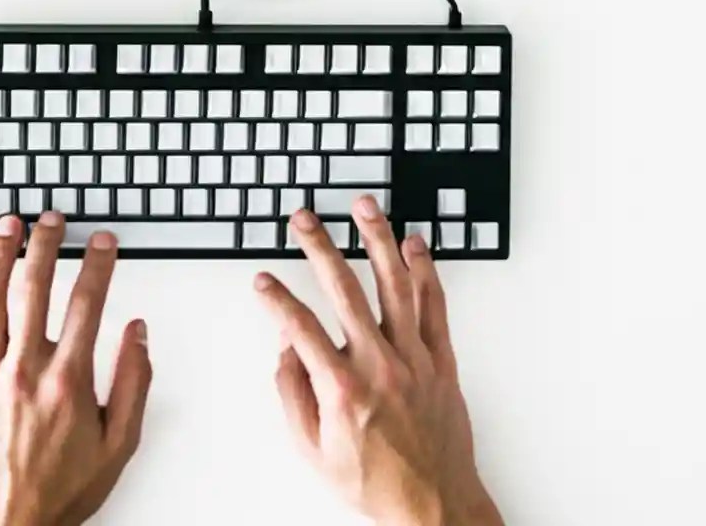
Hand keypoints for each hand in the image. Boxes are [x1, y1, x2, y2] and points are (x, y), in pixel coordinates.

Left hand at [0, 212, 151, 525]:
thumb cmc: (62, 488)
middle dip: (46, 246)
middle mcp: (26, 368)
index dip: (98, 265)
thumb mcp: (120, 443)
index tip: (103, 242)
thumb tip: (138, 334)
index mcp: (68, 380)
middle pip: (35, 289)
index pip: (87, 304)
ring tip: (7, 226)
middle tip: (53, 220)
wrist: (9, 524)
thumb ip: (134, 383)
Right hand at [257, 197, 501, 525]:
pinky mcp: (441, 361)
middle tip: (304, 219)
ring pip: (395, 284)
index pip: (300, 325)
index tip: (264, 281)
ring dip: (377, 239)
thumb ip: (293, 396)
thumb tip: (286, 352)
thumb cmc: (377, 483)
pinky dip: (425, 270)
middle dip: (319, 246)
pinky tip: (414, 244)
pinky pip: (434, 305)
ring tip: (364, 208)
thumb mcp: (313, 452)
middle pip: (345, 289)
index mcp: (343, 388)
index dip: (276, 298)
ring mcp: (415, 359)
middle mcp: (380, 365)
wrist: (435, 505)